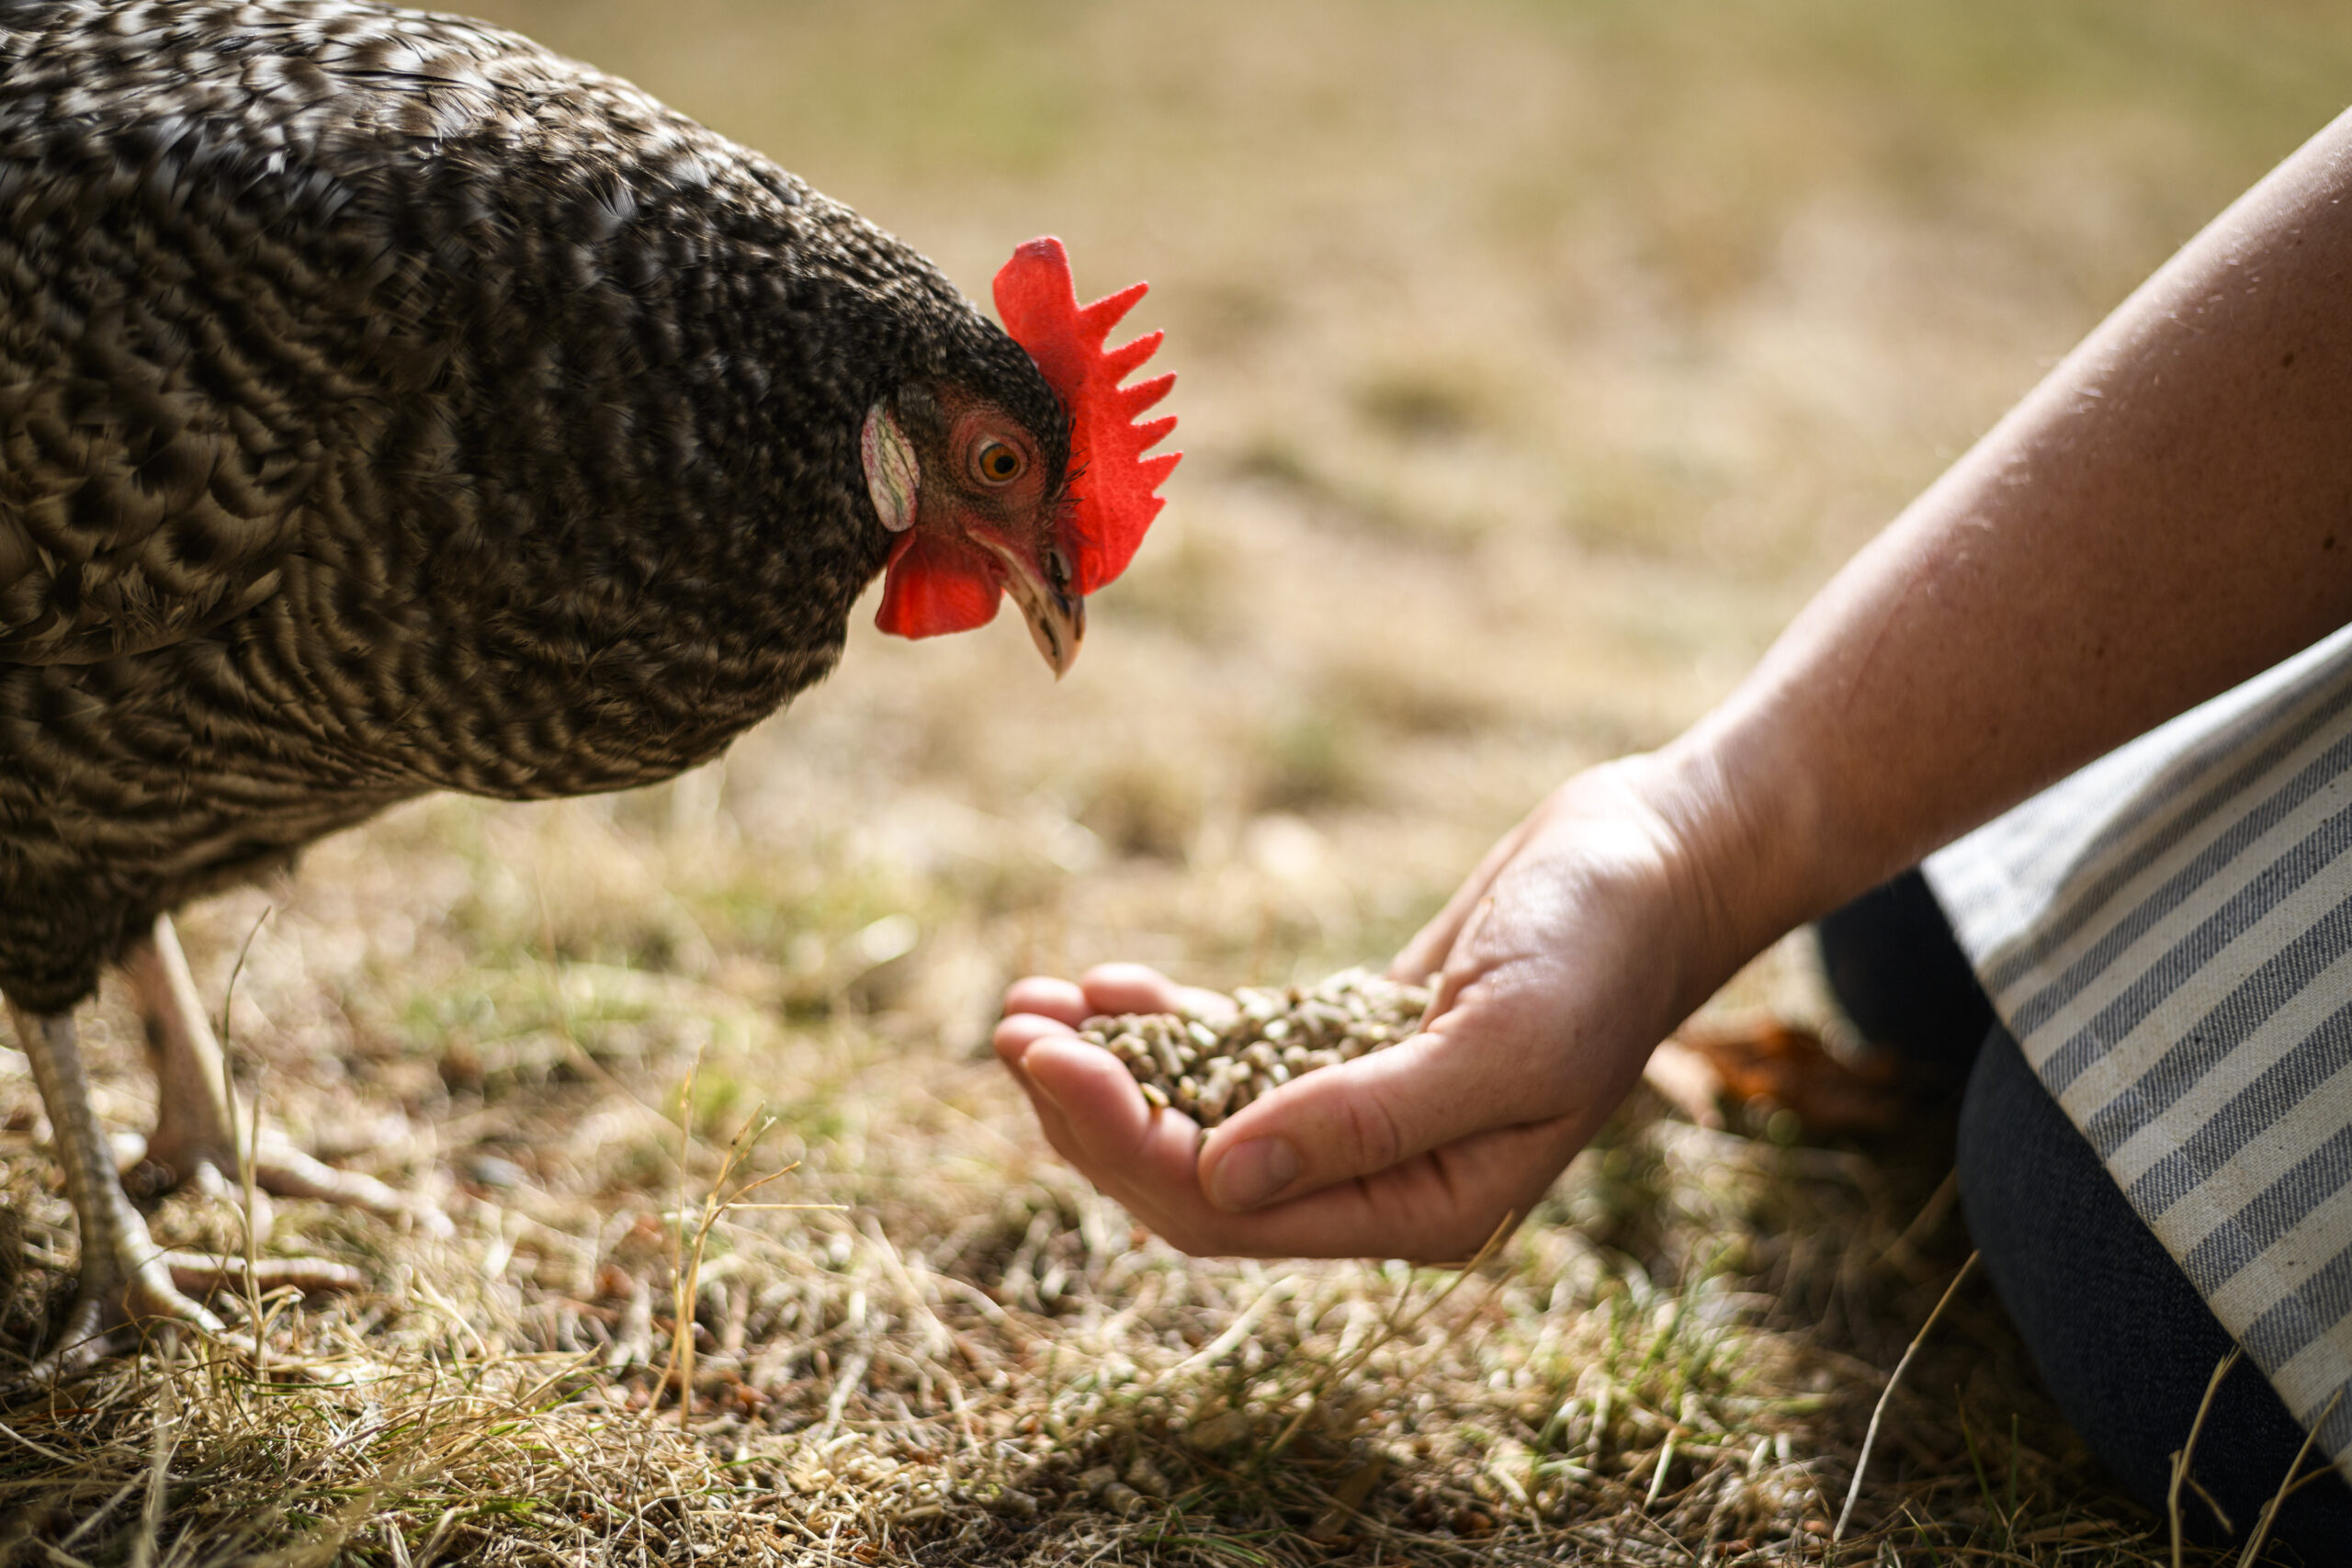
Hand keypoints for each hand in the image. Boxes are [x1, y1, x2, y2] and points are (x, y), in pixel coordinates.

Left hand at [995, 758, 1742, 1259]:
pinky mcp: (1355, 1039)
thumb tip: (1218, 1179)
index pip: (1227, 1210)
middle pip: (1194, 1173)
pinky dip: (1171, 1025)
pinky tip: (1111, 986)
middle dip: (1092, 1109)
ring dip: (1113, 1066)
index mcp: (1421, 1208)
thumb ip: (1365, 1118)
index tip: (1048, 1060)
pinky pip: (1238, 1053)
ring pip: (1204, 1113)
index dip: (1121, 1142)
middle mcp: (1381, 1176)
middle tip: (1009, 1030)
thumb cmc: (1603, 945)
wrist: (1658, 856)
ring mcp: (1363, 1109)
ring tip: (1028, 1006)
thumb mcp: (1499, 1037)